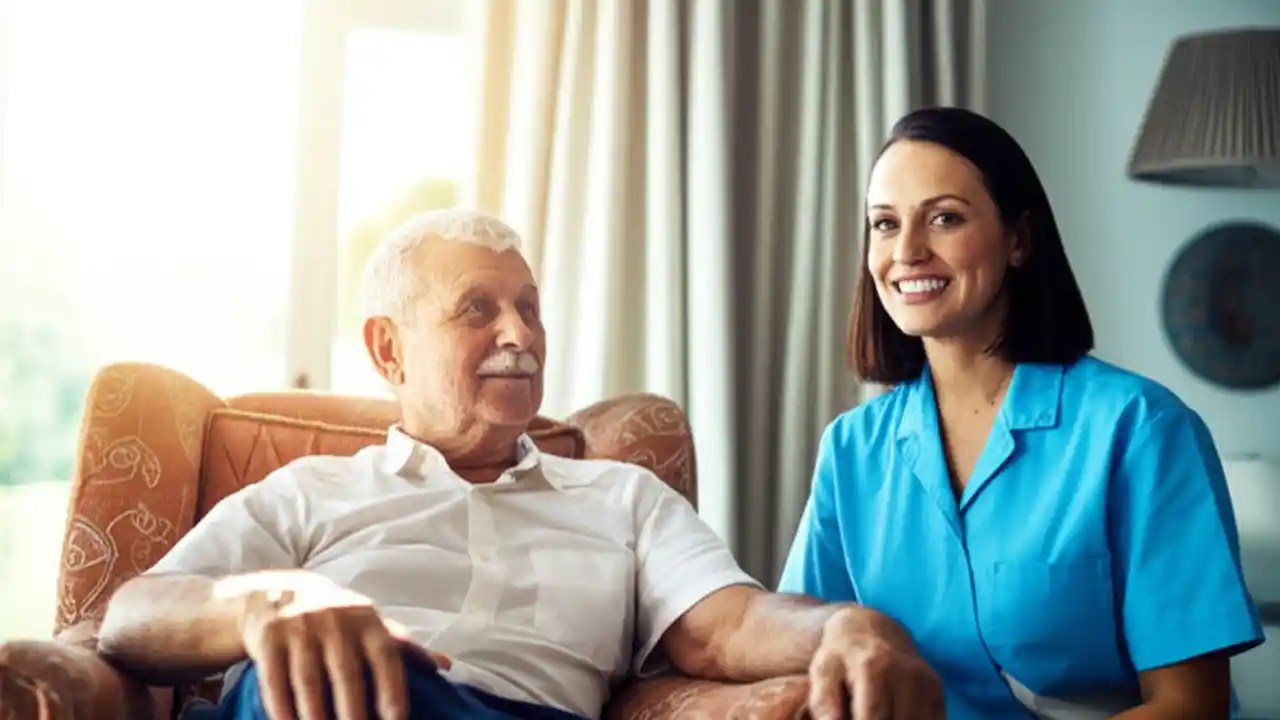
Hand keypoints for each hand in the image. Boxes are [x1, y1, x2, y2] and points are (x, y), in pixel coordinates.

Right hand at [234, 573, 449, 719]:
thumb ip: (404, 648)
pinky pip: (274, 680)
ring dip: (314, 718)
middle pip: (346, 674)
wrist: (278, 593)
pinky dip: (281, 709)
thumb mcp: (370, 625)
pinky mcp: (268, 637)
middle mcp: (335, 621)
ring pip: (308, 681)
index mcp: (367, 621)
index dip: (392, 690)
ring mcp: (300, 627)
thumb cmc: (337, 620)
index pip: (385, 657)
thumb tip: (446, 666)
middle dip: (353, 713)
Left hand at [806, 608, 943, 719]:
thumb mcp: (823, 671)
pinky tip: (891, 714)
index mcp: (874, 668)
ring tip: (875, 714)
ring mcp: (925, 682)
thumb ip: (824, 701)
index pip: (872, 718)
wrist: (870, 629)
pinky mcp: (937, 691)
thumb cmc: (841, 656)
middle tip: (859, 713)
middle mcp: (906, 673)